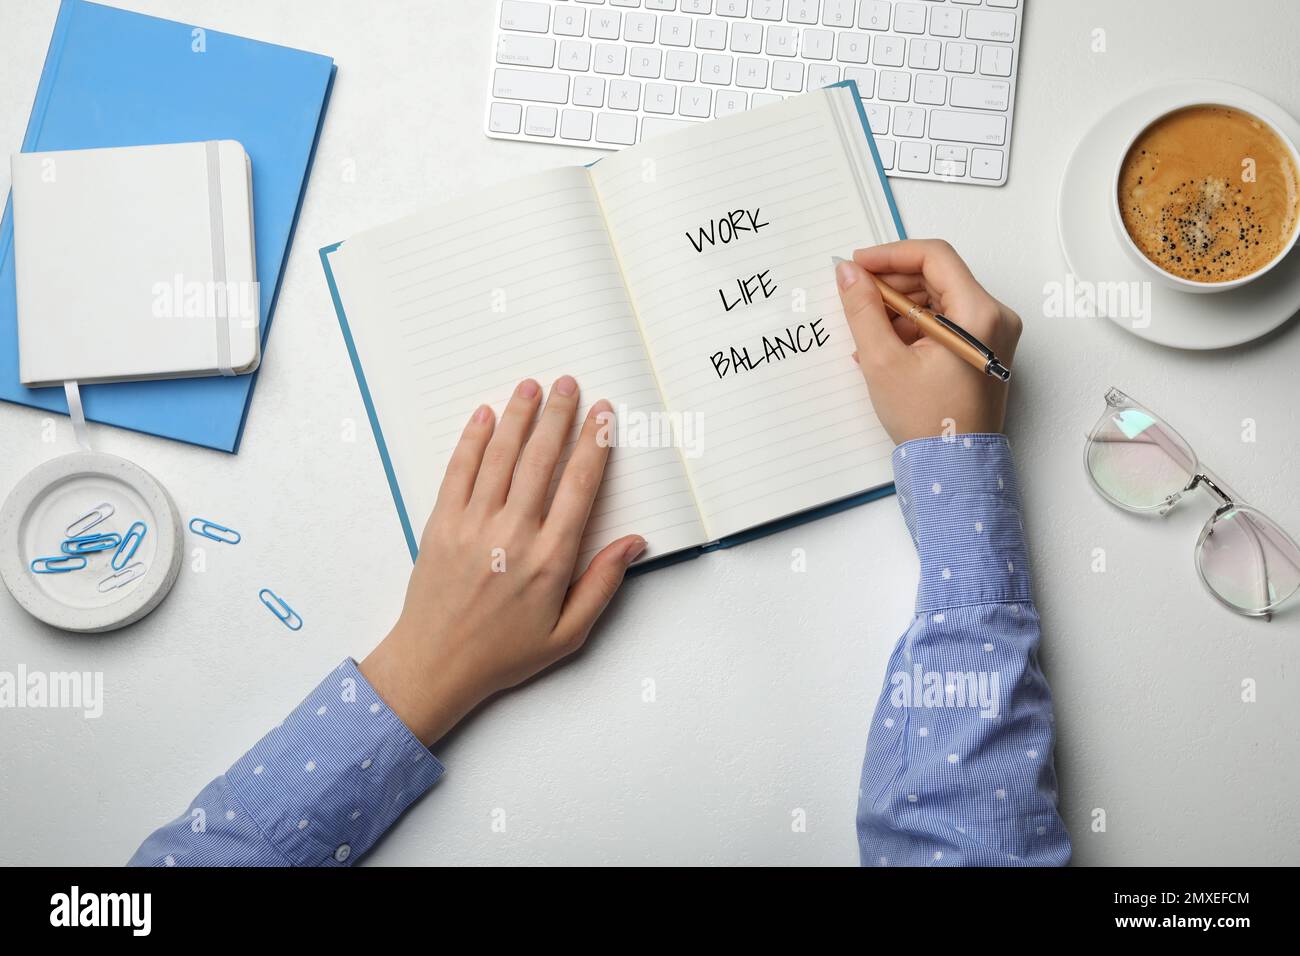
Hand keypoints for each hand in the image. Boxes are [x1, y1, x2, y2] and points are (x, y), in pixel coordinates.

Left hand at [360, 376, 644, 745]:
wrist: (434, 664)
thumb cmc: (503, 654)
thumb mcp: (568, 633)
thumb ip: (602, 584)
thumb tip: (634, 543)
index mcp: (549, 560)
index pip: (579, 487)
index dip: (594, 444)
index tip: (602, 415)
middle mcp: (512, 536)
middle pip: (541, 460)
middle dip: (558, 416)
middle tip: (569, 384)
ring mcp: (473, 526)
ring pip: (500, 457)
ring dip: (519, 416)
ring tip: (532, 386)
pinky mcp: (440, 525)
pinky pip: (458, 471)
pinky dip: (472, 440)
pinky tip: (485, 415)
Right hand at [834, 239, 1021, 443]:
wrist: (954, 466)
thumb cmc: (929, 422)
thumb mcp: (884, 360)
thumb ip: (863, 309)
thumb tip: (848, 274)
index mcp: (980, 314)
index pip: (934, 257)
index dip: (890, 255)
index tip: (858, 265)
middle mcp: (995, 318)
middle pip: (937, 277)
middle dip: (892, 283)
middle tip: (856, 295)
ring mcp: (992, 335)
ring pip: (938, 299)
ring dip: (899, 307)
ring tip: (867, 331)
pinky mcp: (982, 350)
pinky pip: (945, 321)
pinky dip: (913, 327)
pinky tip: (884, 346)